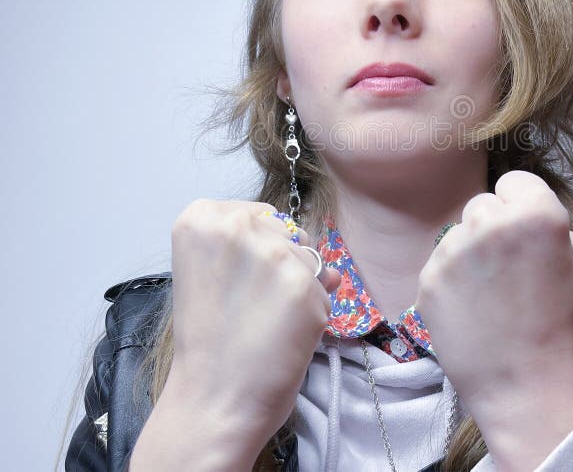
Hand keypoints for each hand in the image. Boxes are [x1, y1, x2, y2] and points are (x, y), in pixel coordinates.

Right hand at [167, 200, 339, 443]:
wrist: (211, 401)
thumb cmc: (207, 343)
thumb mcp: (214, 278)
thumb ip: (261, 252)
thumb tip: (328, 266)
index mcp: (201, 217)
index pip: (258, 213)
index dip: (259, 247)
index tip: (241, 277)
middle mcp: (237, 225)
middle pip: (286, 231)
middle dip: (282, 262)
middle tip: (253, 304)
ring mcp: (273, 254)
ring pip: (309, 258)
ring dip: (300, 287)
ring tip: (267, 320)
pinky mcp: (304, 285)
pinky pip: (324, 288)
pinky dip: (314, 311)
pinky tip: (286, 333)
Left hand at [414, 170, 572, 468]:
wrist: (522, 384)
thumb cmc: (555, 324)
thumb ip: (551, 225)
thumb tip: (522, 209)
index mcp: (535, 215)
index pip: (514, 181)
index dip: (521, 204)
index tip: (523, 231)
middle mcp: (490, 223)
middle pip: (482, 205)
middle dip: (493, 227)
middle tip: (506, 268)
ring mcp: (453, 250)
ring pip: (457, 233)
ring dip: (469, 253)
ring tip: (487, 292)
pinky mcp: (428, 277)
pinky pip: (439, 262)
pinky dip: (450, 279)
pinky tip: (468, 306)